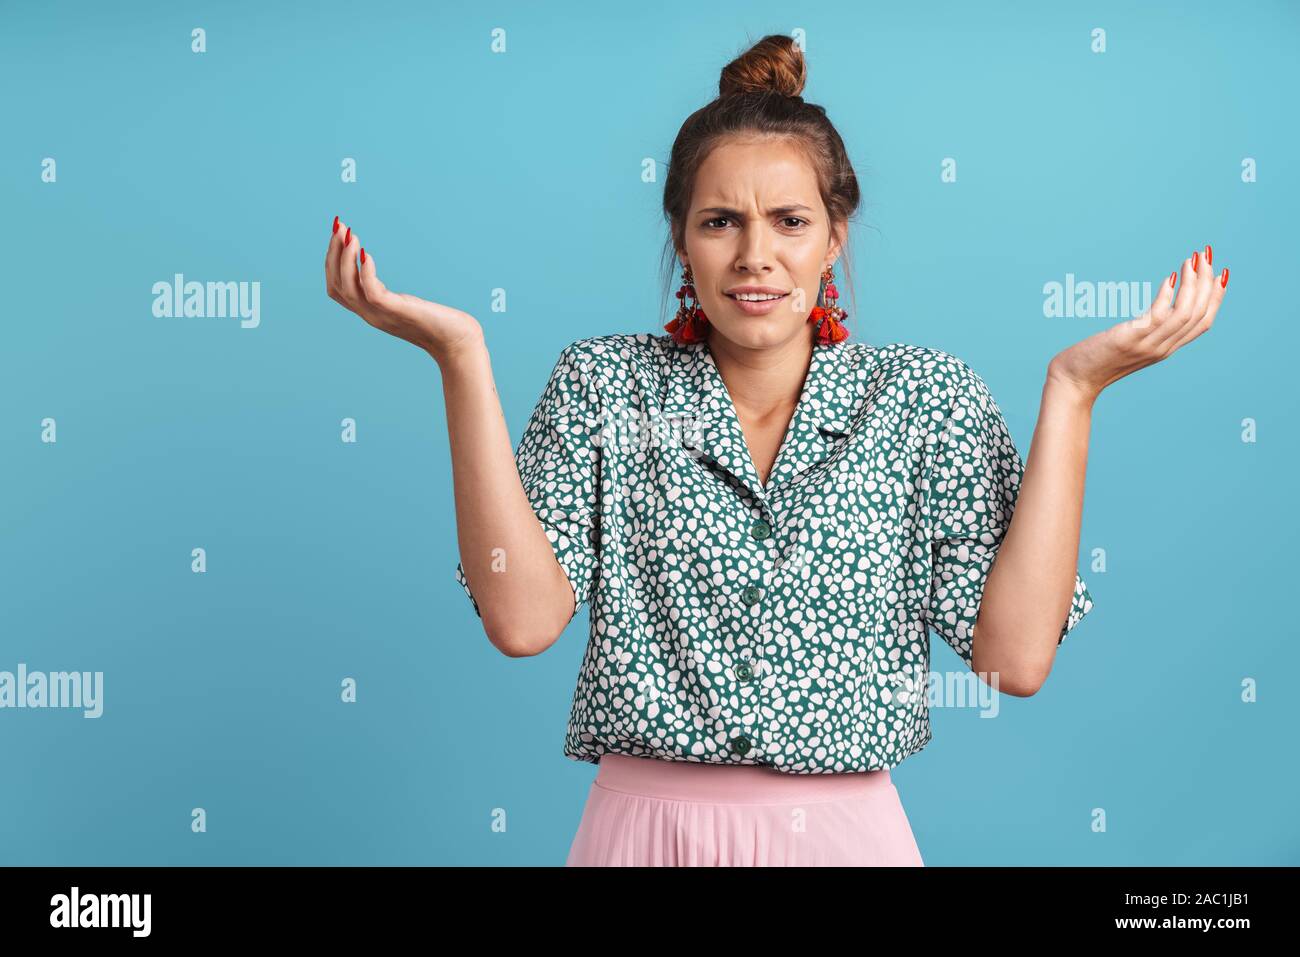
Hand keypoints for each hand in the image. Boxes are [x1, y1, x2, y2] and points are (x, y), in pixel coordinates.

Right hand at [324, 216, 483, 362]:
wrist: (459, 343)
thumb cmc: (439, 323)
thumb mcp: (406, 305)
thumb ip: (390, 296)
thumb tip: (383, 277)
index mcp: (370, 312)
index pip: (336, 288)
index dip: (332, 261)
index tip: (338, 233)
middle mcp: (371, 315)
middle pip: (337, 285)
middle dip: (334, 254)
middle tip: (339, 227)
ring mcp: (383, 315)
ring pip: (348, 288)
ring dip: (345, 259)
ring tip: (350, 235)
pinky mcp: (399, 312)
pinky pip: (372, 293)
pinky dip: (365, 273)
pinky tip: (367, 254)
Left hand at [1047, 245, 1228, 403]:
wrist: (1072, 382)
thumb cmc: (1094, 361)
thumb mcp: (1129, 343)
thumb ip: (1147, 329)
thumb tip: (1161, 305)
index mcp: (1165, 349)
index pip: (1203, 323)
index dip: (1216, 297)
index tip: (1221, 272)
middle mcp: (1162, 348)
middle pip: (1199, 314)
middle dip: (1208, 282)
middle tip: (1206, 255)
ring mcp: (1148, 345)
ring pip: (1186, 313)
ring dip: (1193, 283)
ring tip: (1192, 260)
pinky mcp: (1130, 340)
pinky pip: (1159, 316)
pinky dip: (1169, 295)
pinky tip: (1170, 277)